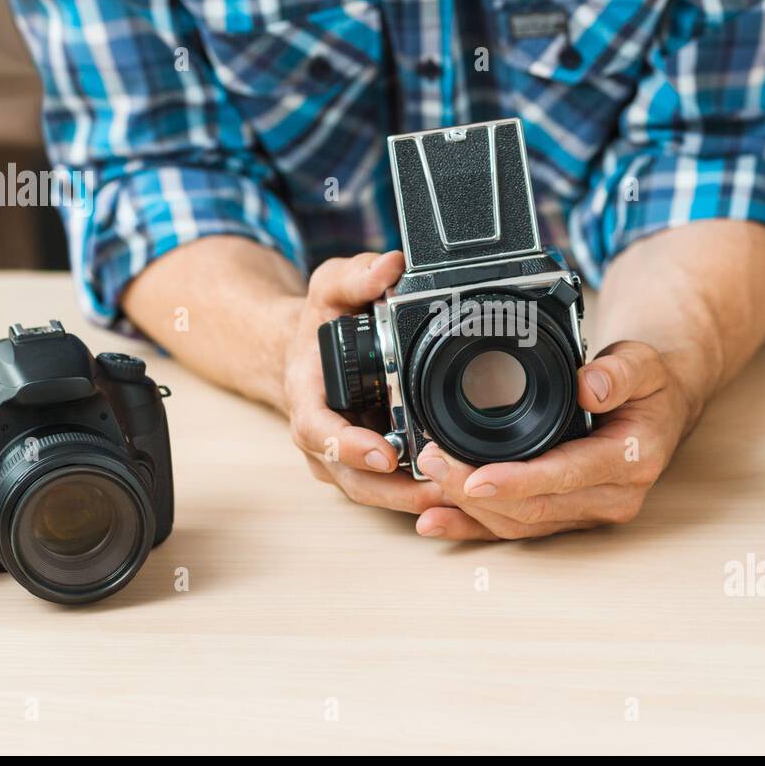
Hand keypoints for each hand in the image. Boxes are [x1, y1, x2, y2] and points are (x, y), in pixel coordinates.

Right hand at [283, 250, 447, 514]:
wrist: (306, 351)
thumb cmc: (319, 322)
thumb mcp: (330, 288)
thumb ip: (355, 275)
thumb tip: (390, 265)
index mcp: (308, 397)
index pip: (318, 431)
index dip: (348, 447)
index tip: (383, 453)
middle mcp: (322, 436)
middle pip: (351, 478)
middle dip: (393, 491)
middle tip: (441, 493)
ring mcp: (342, 457)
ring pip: (373, 491)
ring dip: (413, 500)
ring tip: (459, 499)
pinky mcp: (366, 466)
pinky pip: (390, 487)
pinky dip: (420, 493)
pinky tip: (457, 493)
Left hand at [412, 341, 694, 539]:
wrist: (659, 412)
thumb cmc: (647, 388)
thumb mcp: (642, 363)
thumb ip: (619, 372)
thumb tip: (589, 386)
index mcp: (629, 460)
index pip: (567, 475)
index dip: (519, 480)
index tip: (476, 476)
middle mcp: (611, 497)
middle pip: (534, 507)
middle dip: (478, 493)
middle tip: (434, 464)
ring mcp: (588, 513)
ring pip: (520, 525)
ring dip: (471, 510)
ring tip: (427, 485)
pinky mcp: (567, 518)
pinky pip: (516, 529)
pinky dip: (472, 527)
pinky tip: (436, 522)